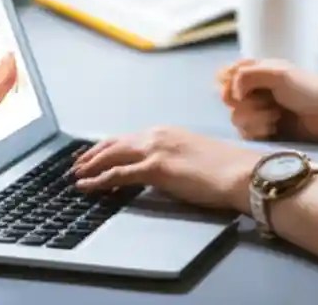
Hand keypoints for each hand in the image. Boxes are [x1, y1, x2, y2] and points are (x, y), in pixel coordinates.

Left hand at [71, 127, 261, 212]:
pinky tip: (86, 186)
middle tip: (77, 165)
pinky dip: (98, 179)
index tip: (94, 155)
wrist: (242, 173)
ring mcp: (156, 149)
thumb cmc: (227, 169)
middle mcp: (158, 135)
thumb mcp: (194, 156)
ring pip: (112, 155)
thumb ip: (174, 159)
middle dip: (92, 154)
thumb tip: (162, 172)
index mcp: (168, 132)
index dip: (108, 147)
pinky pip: (118, 173)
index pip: (130, 138)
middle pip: (115, 143)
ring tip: (76, 176)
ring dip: (90, 166)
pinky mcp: (156, 168)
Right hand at [217, 59, 317, 141]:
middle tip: (265, 101)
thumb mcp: (276, 73)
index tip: (240, 88)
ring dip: (254, 118)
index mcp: (257, 71)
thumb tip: (231, 93)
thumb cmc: (308, 89)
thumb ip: (246, 76)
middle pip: (228, 99)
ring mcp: (259, 112)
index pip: (226, 75)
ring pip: (236, 118)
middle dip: (244, 103)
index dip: (228, 83)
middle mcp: (255, 91)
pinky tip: (274, 128)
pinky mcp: (264, 132)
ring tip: (275, 117)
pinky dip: (258, 130)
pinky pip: (245, 134)